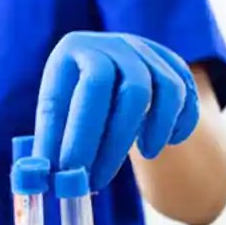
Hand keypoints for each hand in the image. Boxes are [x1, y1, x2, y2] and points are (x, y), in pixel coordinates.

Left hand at [33, 31, 198, 189]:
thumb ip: (49, 146)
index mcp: (71, 51)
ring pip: (164, 89)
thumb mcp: (56, 114)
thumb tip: (39, 180)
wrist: (111, 71)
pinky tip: (164, 142)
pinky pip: (186, 92)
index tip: (71, 174)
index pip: (77, 93)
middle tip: (100, 181)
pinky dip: (179, 122)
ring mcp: (145, 50)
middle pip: (126, 90)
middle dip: (114, 142)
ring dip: (155, 128)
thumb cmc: (74, 102)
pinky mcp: (172, 62)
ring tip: (145, 153)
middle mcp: (111, 44)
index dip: (74, 137)